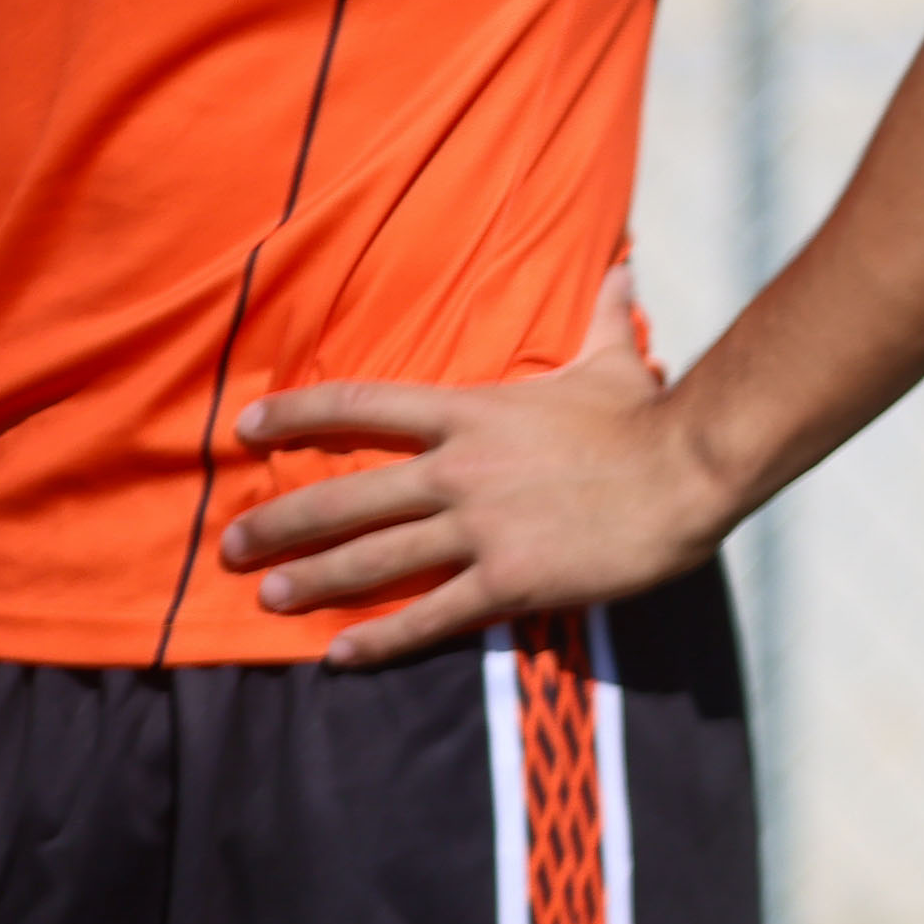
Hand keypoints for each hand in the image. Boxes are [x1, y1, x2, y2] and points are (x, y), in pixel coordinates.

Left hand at [224, 270, 736, 666]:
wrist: (691, 471)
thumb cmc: (650, 417)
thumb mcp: (613, 360)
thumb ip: (602, 316)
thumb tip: (621, 268)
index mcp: (471, 414)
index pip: (360, 408)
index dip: (296, 415)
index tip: (245, 428)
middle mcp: (458, 471)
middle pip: (345, 496)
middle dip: (280, 521)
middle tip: (232, 545)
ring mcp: (480, 529)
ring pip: (373, 558)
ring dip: (312, 580)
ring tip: (267, 597)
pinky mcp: (509, 580)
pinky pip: (430, 615)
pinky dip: (380, 638)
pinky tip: (340, 656)